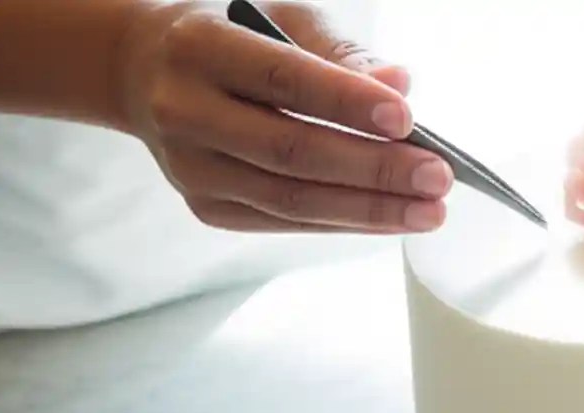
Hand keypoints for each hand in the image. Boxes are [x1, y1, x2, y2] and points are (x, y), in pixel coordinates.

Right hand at [114, 2, 450, 232]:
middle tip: (437, 178)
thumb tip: (401, 82)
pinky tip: (390, 218)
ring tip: (428, 209)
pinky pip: (286, 222)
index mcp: (201, 47)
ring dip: (368, 210)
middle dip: (374, 170)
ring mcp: (191, 168)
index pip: (284, 79)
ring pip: (290, 199)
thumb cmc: (235, 38)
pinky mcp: (207, 206)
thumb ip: (341, 53)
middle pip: (291, 151)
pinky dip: (343, 222)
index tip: (408, 119)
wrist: (145, 72)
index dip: (347, 103)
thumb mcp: (282, 20)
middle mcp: (184, 110)